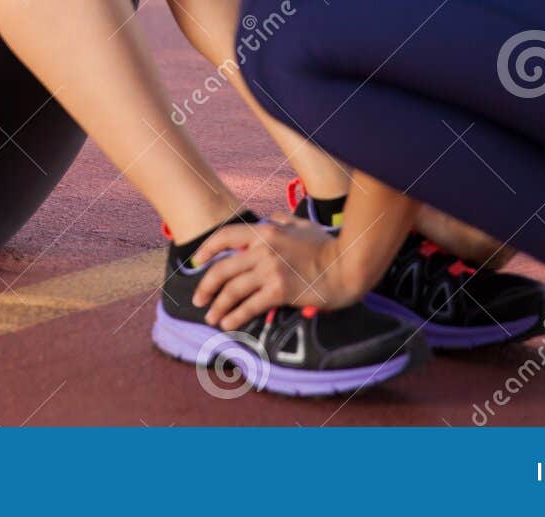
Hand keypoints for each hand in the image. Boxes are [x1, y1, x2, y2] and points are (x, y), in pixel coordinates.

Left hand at [190, 216, 353, 331]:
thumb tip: (271, 219)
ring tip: (211, 318)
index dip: (206, 250)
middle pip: (223, 269)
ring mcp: (270, 270)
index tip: (196, 262)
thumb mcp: (302, 225)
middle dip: (206, 286)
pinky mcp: (279, 291)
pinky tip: (228, 324)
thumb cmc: (327, 246)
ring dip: (218, 306)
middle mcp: (263, 249)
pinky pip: (249, 305)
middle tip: (199, 300)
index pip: (225, 237)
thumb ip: (283, 221)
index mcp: (265, 231)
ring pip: (232, 289)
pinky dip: (235, 316)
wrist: (348, 265)